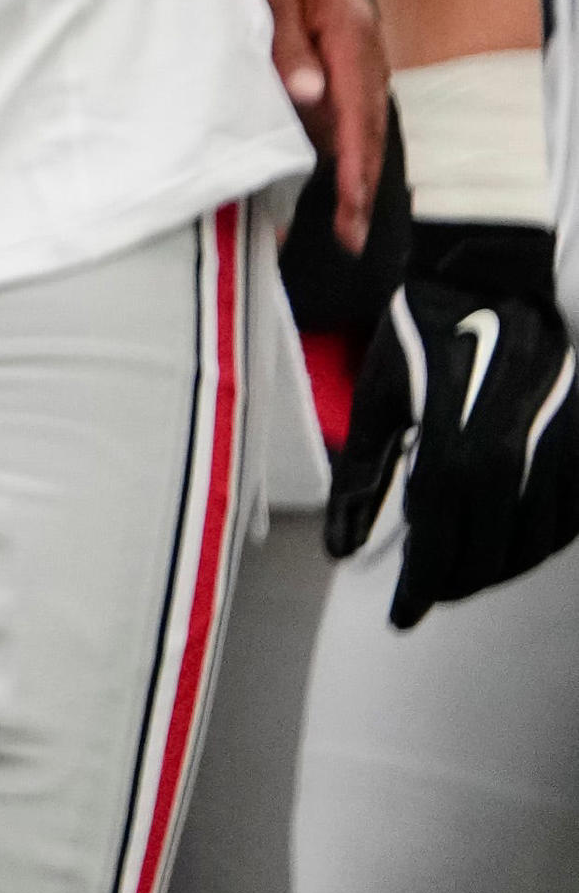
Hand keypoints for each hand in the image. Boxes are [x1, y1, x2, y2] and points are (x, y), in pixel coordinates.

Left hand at [246, 0, 388, 252]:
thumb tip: (310, 97)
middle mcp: (363, 54)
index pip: (357, 108)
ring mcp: (356, 64)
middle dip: (361, 185)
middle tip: (352, 236)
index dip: (355, 160)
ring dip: (354, 174)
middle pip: (368, 128)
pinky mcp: (340, 69)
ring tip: (346, 226)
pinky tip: (334, 185)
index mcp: (351, 33)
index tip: (352, 203)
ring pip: (359, 128)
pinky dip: (341, 150)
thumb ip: (286, 42)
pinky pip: (345, 116)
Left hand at [326, 220, 578, 623]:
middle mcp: (516, 451)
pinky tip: (510, 545)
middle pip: (488, 547)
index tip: (400, 618)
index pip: (438, 536)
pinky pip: (567, 516)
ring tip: (465, 576)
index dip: (419, 585)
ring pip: (534, 540)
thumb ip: (360, 474)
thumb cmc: (425, 329)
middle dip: (456, 580)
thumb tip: (337, 546)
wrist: (500, 274)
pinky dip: (536, 541)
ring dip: (498, 568)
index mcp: (456, 439)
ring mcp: (562, 448)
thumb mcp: (380, 393)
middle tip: (430, 595)